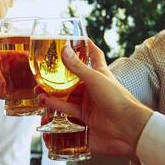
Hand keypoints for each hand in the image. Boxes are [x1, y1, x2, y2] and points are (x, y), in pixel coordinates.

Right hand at [38, 40, 153, 157]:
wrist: (126, 126)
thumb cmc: (117, 98)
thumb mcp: (95, 79)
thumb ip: (77, 66)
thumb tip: (64, 49)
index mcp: (99, 73)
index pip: (93, 54)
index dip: (85, 45)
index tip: (75, 38)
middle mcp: (93, 86)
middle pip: (73, 77)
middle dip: (58, 75)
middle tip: (42, 72)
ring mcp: (88, 102)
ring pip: (66, 94)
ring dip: (52, 92)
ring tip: (38, 90)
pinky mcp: (84, 116)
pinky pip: (67, 109)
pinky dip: (56, 106)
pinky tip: (45, 102)